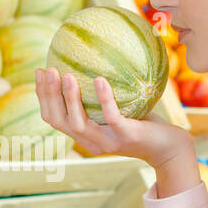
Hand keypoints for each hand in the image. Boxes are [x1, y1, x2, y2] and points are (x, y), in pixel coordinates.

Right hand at [35, 67, 197, 193]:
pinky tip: (100, 80)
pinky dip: (103, 98)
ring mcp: (107, 142)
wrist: (168, 148)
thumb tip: (96, 59)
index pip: (54, 118)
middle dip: (49, 96)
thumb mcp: (121, 108)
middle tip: (48, 70)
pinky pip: (111, 117)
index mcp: (85, 135)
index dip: (42, 97)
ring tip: (67, 75)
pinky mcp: (126, 137)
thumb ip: (105, 94)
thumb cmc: (144, 124)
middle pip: (59, 121)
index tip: (40, 72)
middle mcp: (91, 141)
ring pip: (78, 123)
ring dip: (69, 98)